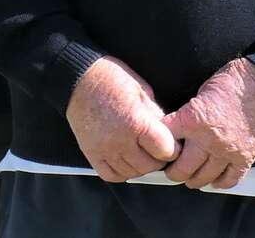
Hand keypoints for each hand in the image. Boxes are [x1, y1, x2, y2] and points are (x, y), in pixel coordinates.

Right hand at [65, 56, 177, 181]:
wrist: (81, 79)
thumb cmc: (113, 80)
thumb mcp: (143, 91)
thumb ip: (156, 115)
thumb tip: (168, 132)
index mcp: (137, 122)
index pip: (165, 150)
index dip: (174, 149)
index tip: (174, 145)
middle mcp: (120, 140)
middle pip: (150, 165)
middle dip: (160, 159)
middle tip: (160, 151)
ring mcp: (104, 150)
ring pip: (132, 173)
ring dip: (142, 167)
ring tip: (144, 154)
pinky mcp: (91, 154)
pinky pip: (111, 175)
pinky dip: (122, 172)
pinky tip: (127, 161)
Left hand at [162, 57, 254, 189]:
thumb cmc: (236, 81)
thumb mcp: (203, 90)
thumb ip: (191, 112)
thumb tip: (181, 128)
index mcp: (193, 119)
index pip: (164, 139)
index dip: (159, 143)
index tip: (159, 146)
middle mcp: (207, 140)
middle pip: (181, 168)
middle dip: (173, 170)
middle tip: (172, 168)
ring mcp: (227, 152)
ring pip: (202, 178)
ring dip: (193, 179)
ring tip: (191, 176)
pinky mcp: (245, 158)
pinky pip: (229, 180)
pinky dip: (220, 182)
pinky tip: (215, 178)